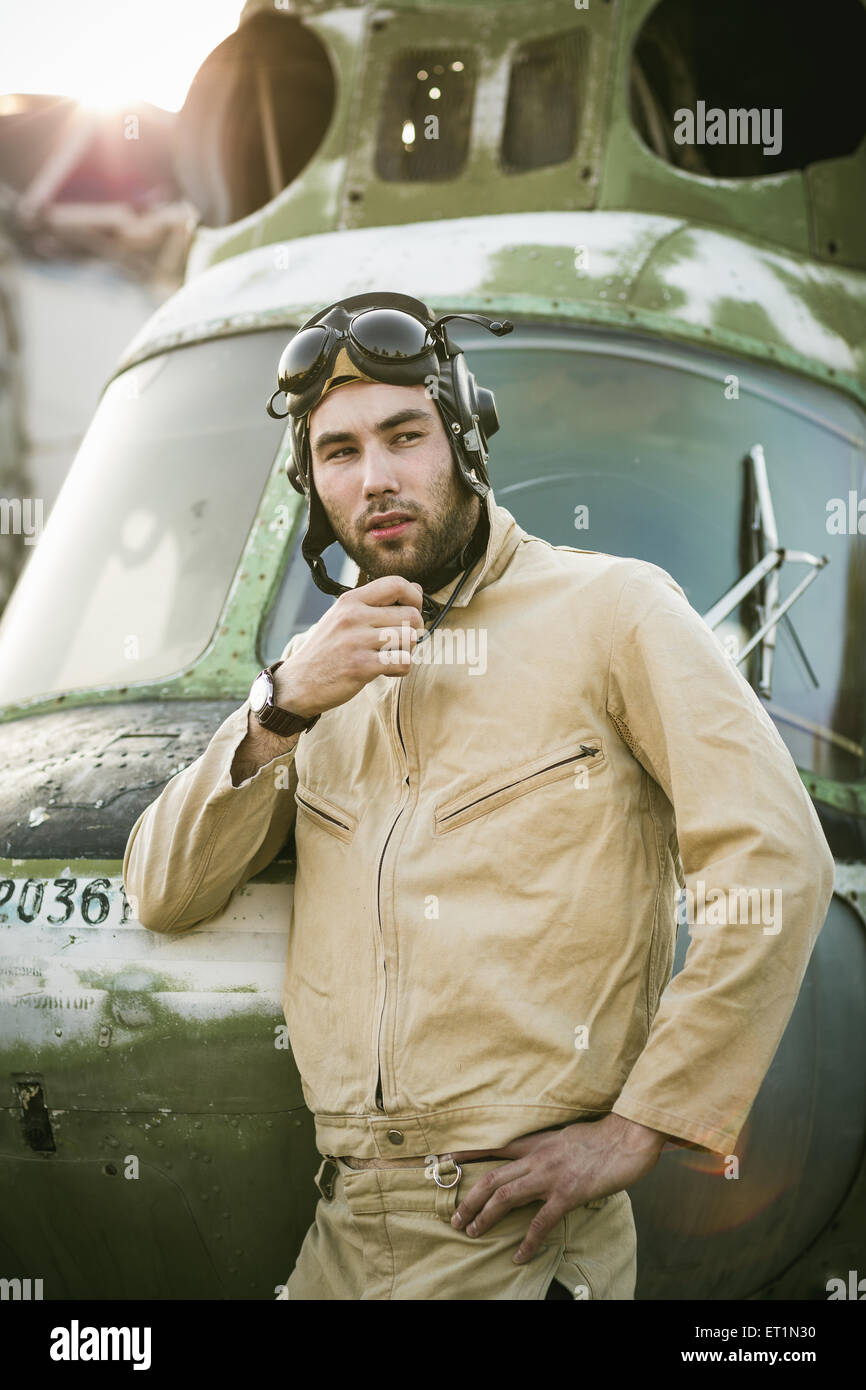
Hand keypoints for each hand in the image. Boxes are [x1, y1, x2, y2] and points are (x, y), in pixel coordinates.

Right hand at [275, 575, 424, 717]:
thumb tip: (418, 588)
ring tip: (390, 657)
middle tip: (400, 643)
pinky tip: (386, 670)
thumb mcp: (344, 617)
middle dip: (414, 631)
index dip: (414, 597)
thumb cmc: (326, 650)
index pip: (396, 583)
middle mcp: (353, 616)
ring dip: (407, 651)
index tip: (411, 611)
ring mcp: (357, 641)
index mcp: (350, 600)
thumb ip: (377, 603)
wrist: (298, 683)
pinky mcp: (361, 666)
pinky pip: (403, 662)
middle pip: (411, 614)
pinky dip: (401, 669)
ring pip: (410, 638)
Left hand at [446, 1113, 666, 1263]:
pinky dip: (527, 1242)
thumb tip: (540, 1159)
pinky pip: (540, 1222)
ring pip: (505, 1197)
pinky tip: (519, 1256)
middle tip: (455, 1217)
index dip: (467, 1156)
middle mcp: (537, 1158)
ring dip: (484, 1217)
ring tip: (472, 1232)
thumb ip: (549, 1148)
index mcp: (536, 1142)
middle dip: (469, 1199)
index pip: (493, 1147)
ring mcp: (550, 1176)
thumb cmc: (602, 1136)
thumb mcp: (567, 1135)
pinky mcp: (567, 1194)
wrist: (627, 1136)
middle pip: (492, 1178)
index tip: (445, 1162)